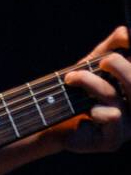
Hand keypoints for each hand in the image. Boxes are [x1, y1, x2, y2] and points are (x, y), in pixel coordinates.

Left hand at [55, 26, 130, 153]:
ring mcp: (129, 127)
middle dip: (121, 67)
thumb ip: (115, 44)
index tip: (116, 53)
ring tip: (71, 78)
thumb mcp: (97, 59)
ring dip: (92, 84)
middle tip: (103, 60)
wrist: (52, 116)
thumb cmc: (79, 87)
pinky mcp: (113, 141)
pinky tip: (83, 111)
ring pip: (119, 100)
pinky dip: (94, 109)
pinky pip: (111, 119)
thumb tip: (126, 33)